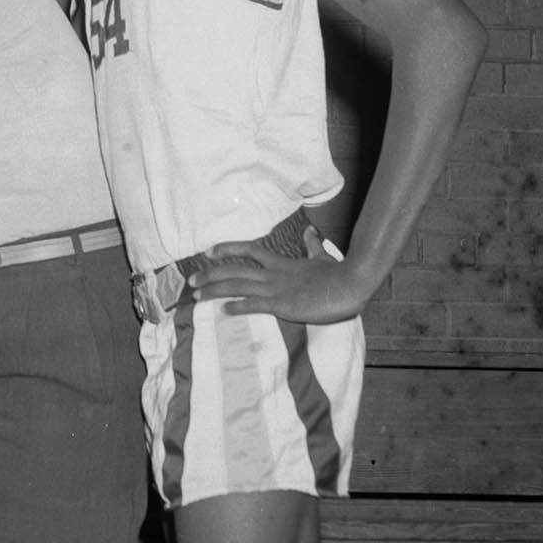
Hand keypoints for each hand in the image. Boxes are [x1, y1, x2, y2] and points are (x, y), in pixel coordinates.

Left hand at [188, 225, 369, 324]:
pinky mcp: (283, 305)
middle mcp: (274, 274)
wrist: (352, 284)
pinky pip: (255, 304)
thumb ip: (312, 246)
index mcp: (281, 263)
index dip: (226, 249)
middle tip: (191, 280)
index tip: (208, 252)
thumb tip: (310, 231)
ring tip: (197, 295)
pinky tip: (224, 310)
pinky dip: (238, 306)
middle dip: (209, 274)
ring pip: (238, 286)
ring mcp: (277, 289)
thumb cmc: (339, 275)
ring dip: (215, 290)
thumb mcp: (322, 259)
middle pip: (234, 270)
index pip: (249, 250)